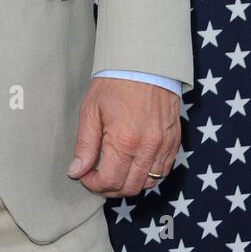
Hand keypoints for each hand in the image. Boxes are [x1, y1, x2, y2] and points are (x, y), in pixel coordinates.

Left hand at [67, 77, 179, 195]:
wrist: (145, 64)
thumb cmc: (115, 84)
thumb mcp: (91, 110)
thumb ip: (84, 145)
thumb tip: (76, 171)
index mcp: (124, 141)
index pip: (109, 181)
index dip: (93, 184)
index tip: (84, 175)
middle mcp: (147, 148)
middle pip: (129, 188)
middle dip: (109, 187)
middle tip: (97, 176)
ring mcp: (163, 146)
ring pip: (148, 184)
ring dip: (129, 183)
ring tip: (115, 170)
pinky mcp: (174, 141)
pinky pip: (163, 171)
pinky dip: (148, 175)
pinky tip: (134, 165)